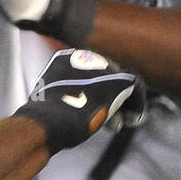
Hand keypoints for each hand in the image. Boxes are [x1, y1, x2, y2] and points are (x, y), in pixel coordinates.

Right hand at [15, 48, 145, 152]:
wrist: (48, 121)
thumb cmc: (44, 118)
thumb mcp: (50, 99)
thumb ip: (63, 94)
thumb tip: (69, 105)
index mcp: (65, 58)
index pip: (89, 72)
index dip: (94, 92)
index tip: (93, 108)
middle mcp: (85, 57)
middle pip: (107, 75)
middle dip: (110, 97)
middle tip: (111, 117)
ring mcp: (103, 67)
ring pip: (122, 81)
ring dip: (124, 102)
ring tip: (119, 122)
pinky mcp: (119, 79)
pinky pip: (136, 88)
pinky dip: (137, 105)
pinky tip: (132, 120)